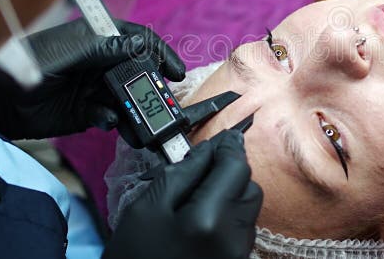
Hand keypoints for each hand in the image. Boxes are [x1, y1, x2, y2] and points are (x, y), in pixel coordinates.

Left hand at [0, 19, 184, 138]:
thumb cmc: (24, 64)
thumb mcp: (65, 53)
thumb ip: (101, 49)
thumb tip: (138, 46)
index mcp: (98, 40)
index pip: (138, 41)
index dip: (160, 53)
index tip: (174, 71)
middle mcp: (102, 63)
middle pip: (139, 71)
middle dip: (152, 86)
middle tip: (162, 100)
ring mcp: (96, 88)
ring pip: (129, 97)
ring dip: (136, 108)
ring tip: (139, 121)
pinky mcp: (88, 112)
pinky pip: (112, 116)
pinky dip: (113, 120)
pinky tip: (105, 121)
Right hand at [104, 130, 262, 258]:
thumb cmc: (134, 257)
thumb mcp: (147, 208)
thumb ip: (182, 173)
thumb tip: (209, 149)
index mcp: (210, 220)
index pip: (236, 166)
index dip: (228, 146)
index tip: (221, 137)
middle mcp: (233, 239)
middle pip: (249, 186)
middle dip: (230, 172)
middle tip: (200, 171)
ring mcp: (238, 255)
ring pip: (248, 208)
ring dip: (230, 195)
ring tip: (196, 199)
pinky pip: (241, 230)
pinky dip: (227, 217)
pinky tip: (201, 221)